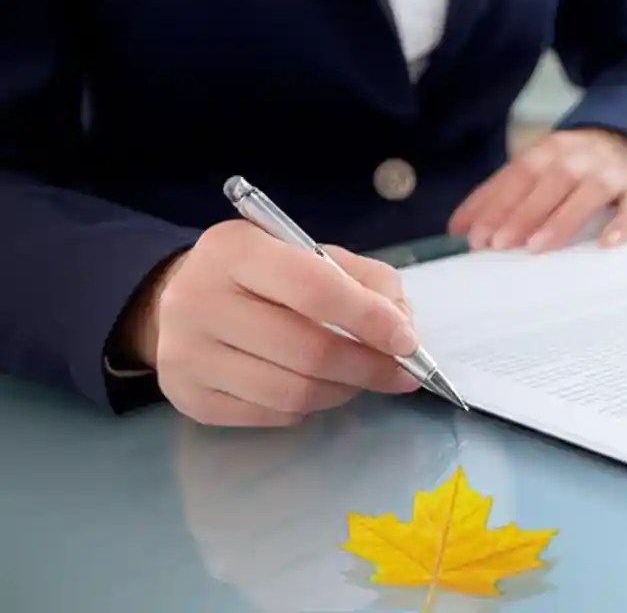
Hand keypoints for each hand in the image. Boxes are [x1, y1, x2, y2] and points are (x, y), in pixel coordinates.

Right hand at [122, 220, 421, 426]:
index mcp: (234, 249)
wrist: (181, 299)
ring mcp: (187, 353)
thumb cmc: (263, 275)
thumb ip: (368, 282)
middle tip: (403, 374)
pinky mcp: (189, 396)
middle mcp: (199, 299)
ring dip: (343, 391)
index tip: (407, 342)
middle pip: (307, 350)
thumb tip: (403, 331)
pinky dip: (309, 407)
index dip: (370, 320)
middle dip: (369, 367)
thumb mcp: (313, 255)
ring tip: (359, 379)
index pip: (315, 289)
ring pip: (292, 393)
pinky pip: (271, 415)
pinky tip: (315, 387)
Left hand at [448, 128, 626, 251]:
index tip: (474, 236)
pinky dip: (624, 224)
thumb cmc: (570, 165)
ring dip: (561, 220)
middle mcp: (578, 158)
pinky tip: (608, 243)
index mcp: (547, 151)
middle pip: (548, 184)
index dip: (495, 205)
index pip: (517, 177)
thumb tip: (456, 229)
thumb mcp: (533, 168)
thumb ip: (497, 196)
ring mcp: (610, 173)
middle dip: (521, 214)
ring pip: (586, 195)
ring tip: (536, 247)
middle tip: (498, 245)